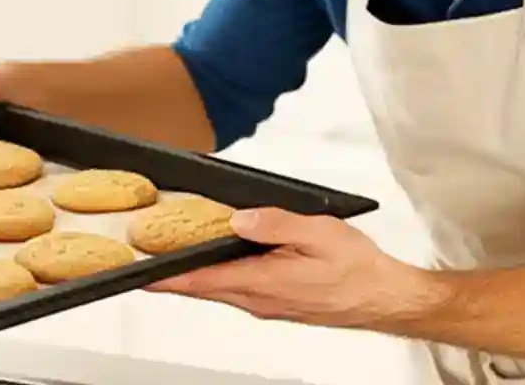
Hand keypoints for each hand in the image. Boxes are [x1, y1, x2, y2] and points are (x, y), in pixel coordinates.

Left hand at [145, 207, 444, 329]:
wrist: (384, 298)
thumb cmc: (356, 267)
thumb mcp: (316, 232)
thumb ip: (273, 224)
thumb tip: (238, 220)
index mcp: (262, 281)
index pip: (201, 280)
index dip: (168, 277)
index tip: (139, 273)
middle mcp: (258, 299)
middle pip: (203, 287)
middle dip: (173, 275)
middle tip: (145, 260)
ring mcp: (266, 304)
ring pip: (218, 289)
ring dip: (194, 276)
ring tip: (173, 258)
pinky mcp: (276, 303)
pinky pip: (236, 289)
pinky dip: (217, 276)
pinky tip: (217, 262)